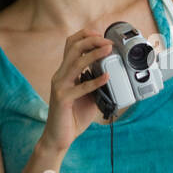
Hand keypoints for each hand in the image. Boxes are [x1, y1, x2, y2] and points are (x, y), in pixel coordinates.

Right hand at [42, 31, 113, 152]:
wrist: (58, 138)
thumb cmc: (72, 117)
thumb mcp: (88, 96)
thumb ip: (97, 84)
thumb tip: (114, 75)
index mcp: (65, 73)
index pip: (70, 45)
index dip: (85, 36)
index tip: (101, 34)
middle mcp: (60, 76)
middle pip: (72, 48)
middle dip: (91, 40)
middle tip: (108, 41)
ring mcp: (60, 86)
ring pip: (76, 62)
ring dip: (94, 54)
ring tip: (108, 50)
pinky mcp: (62, 99)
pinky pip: (81, 87)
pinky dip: (95, 80)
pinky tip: (107, 77)